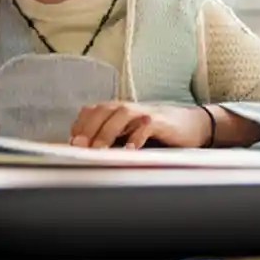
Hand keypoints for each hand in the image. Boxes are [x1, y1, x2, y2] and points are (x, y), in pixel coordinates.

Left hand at [69, 102, 209, 149]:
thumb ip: (110, 138)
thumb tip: (85, 152)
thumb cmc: (154, 131)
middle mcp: (127, 107)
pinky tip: (129, 149)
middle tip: (79, 147)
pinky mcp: (160, 122)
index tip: (70, 143)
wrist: (190, 125)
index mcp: (116, 109)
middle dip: (88, 128)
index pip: (91, 111)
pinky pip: (146, 126)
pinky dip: (136, 137)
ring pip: (121, 115)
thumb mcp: (128, 133)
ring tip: (98, 149)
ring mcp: (143, 113)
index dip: (79, 125)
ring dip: (106, 131)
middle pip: (102, 111)